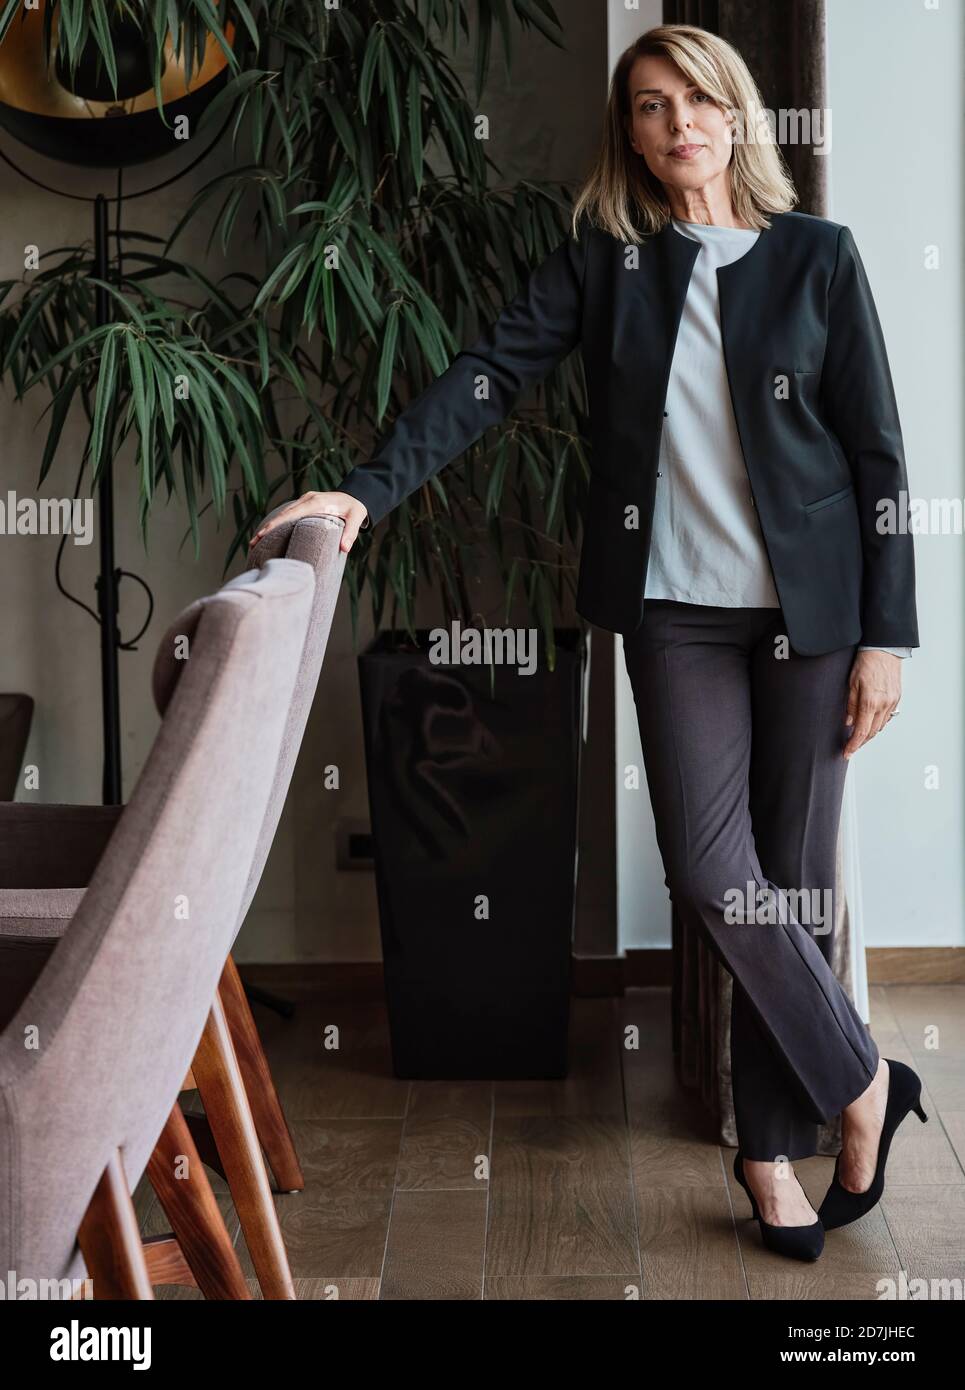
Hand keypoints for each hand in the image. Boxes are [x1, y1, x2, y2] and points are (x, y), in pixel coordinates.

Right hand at [248, 491, 368, 553]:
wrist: (355, 495)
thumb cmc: (355, 508)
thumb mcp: (356, 518)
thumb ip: (351, 533)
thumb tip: (344, 548)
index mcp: (316, 502)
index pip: (291, 514)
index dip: (276, 525)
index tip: (263, 535)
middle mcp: (306, 500)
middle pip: (282, 514)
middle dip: (266, 528)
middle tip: (252, 543)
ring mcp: (304, 501)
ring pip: (282, 514)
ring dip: (269, 527)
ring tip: (255, 542)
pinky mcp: (304, 505)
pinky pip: (287, 514)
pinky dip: (277, 523)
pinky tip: (268, 534)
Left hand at [843, 650, 901, 758]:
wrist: (884, 650)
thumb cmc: (866, 663)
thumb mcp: (851, 684)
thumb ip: (850, 705)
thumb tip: (848, 722)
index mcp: (870, 702)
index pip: (861, 732)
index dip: (853, 745)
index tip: (847, 753)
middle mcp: (884, 705)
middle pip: (872, 732)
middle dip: (861, 742)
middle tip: (850, 747)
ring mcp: (892, 702)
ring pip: (880, 726)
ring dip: (869, 734)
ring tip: (858, 737)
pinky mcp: (896, 698)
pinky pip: (887, 717)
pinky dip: (878, 724)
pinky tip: (870, 723)